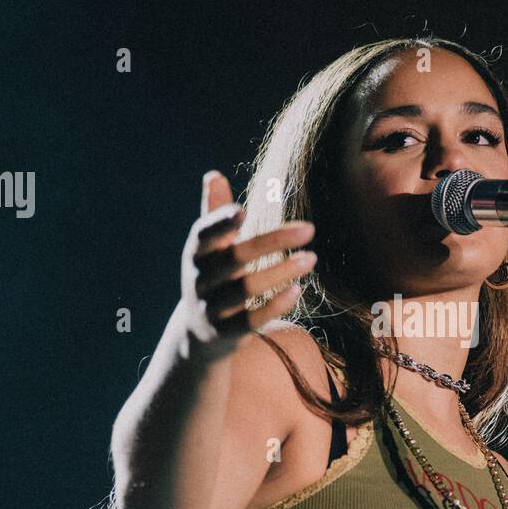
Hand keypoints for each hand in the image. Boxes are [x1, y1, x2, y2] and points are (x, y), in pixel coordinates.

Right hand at [180, 170, 315, 345]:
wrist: (198, 334)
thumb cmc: (212, 278)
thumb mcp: (209, 249)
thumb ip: (214, 214)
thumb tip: (213, 174)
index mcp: (196, 254)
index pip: (204, 235)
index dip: (220, 223)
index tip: (244, 211)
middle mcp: (199, 280)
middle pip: (235, 258)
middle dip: (272, 242)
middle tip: (310, 228)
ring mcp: (211, 309)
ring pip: (245, 289)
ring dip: (281, 272)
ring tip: (312, 258)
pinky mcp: (226, 334)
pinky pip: (251, 321)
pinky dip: (274, 305)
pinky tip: (297, 290)